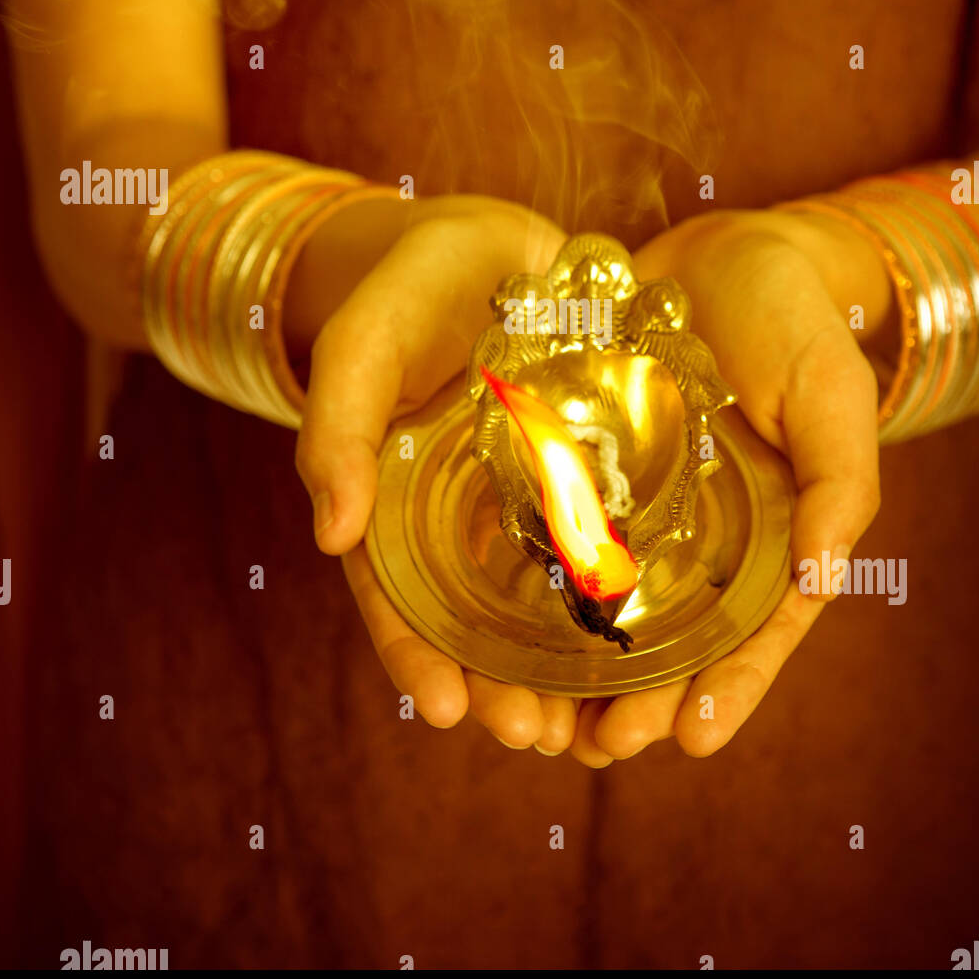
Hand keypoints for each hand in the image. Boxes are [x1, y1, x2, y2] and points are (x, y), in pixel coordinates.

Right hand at [292, 194, 578, 752]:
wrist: (487, 242)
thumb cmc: (407, 289)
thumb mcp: (362, 346)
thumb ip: (337, 430)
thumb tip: (328, 535)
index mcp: (391, 500)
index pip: (395, 597)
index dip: (417, 657)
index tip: (448, 709)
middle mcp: (458, 514)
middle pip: (475, 619)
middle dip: (503, 683)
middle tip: (539, 736)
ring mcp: (524, 497)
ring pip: (541, 598)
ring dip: (564, 663)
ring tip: (598, 720)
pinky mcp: (584, 472)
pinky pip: (599, 540)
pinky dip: (615, 591)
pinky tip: (651, 633)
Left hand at [564, 208, 889, 766]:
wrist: (720, 254)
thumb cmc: (793, 322)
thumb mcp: (832, 390)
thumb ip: (841, 479)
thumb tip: (824, 580)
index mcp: (774, 537)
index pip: (757, 634)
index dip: (728, 691)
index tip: (689, 740)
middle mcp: (705, 541)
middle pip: (673, 644)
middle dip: (635, 701)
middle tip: (592, 746)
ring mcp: (641, 512)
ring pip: (608, 612)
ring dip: (574, 672)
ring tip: (537, 720)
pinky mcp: (585, 476)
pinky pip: (555, 542)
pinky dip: (530, 591)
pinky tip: (492, 631)